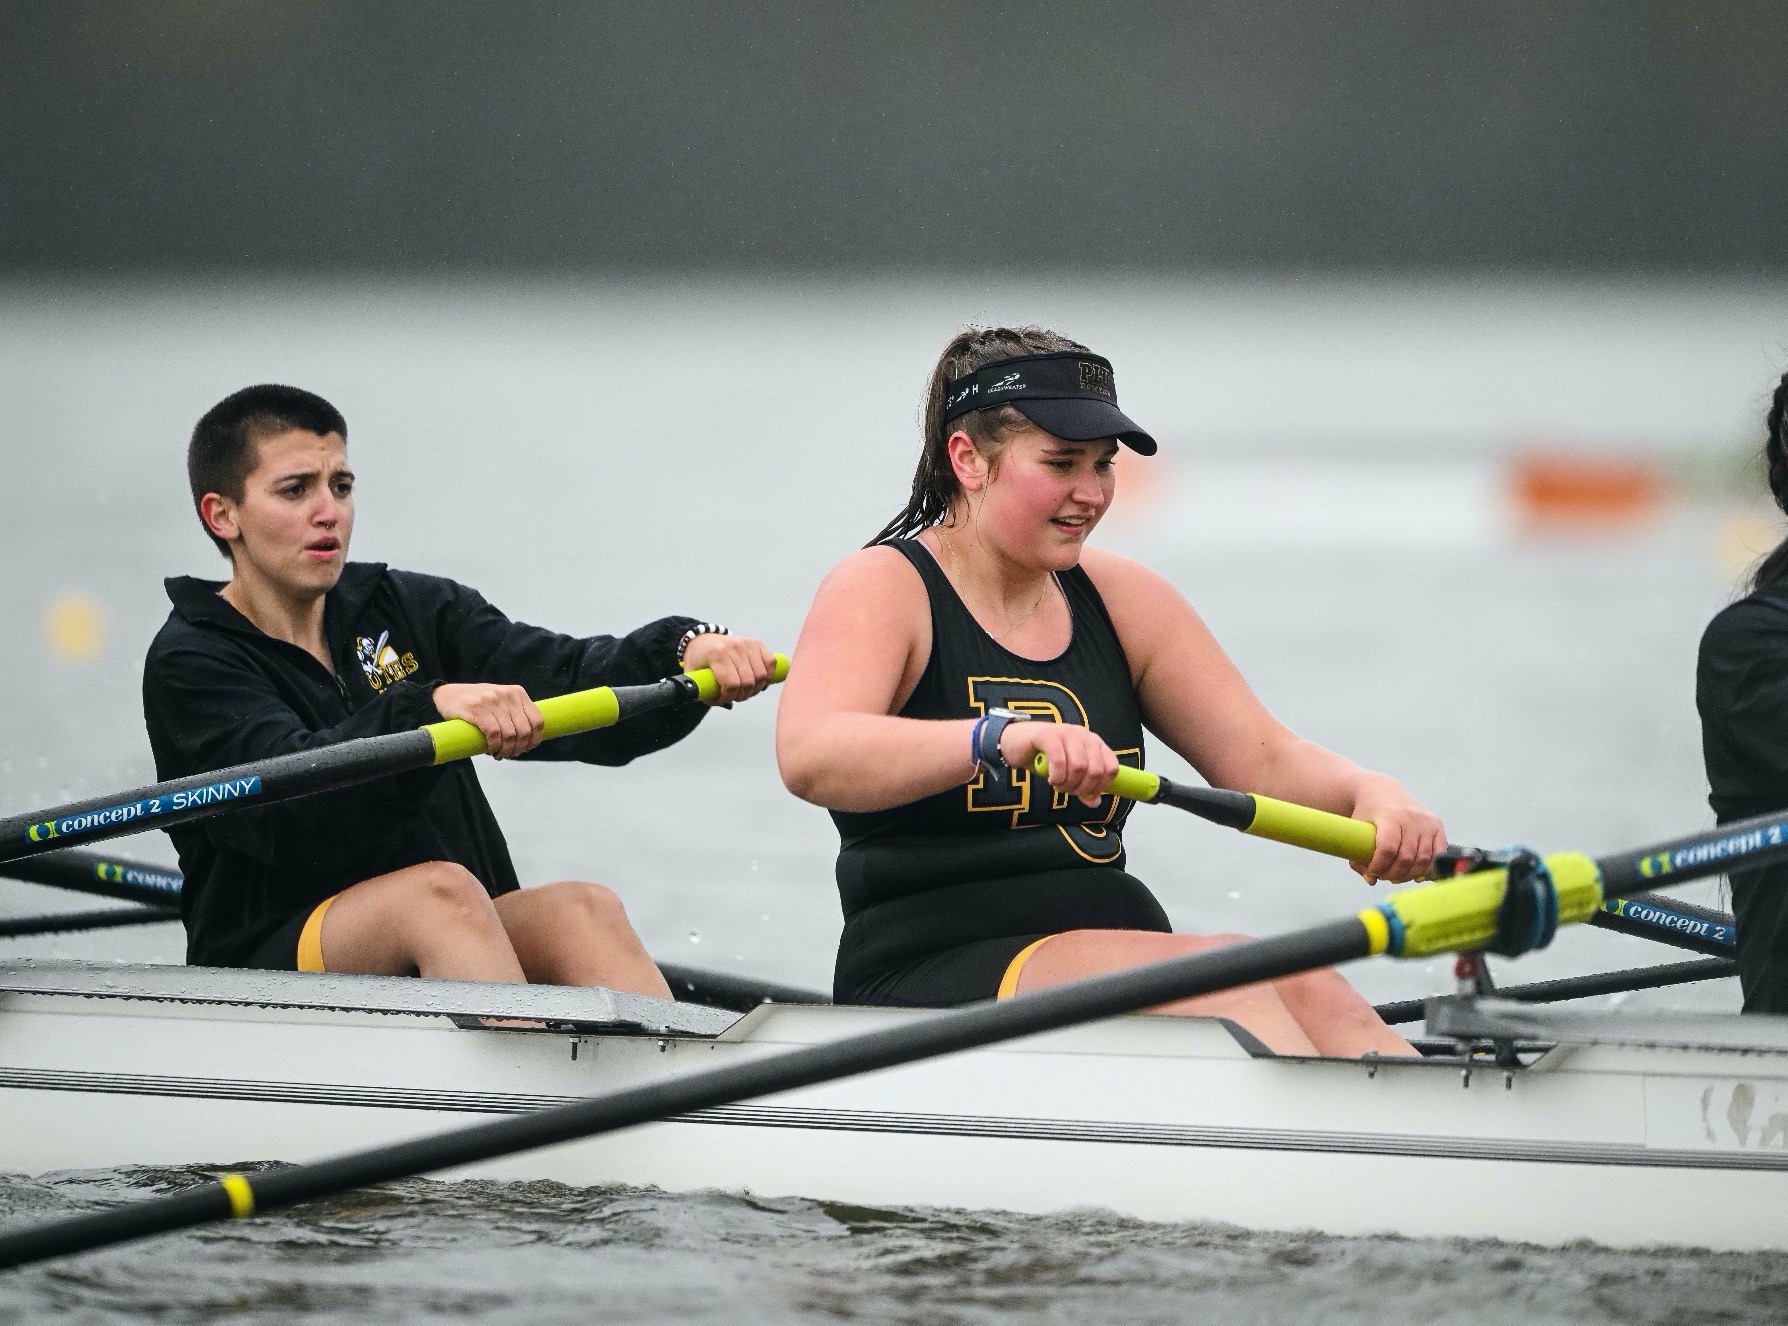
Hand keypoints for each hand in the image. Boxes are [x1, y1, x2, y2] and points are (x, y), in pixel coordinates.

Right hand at [431, 683, 543, 758]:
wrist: (446, 695)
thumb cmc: (476, 703)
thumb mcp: (500, 701)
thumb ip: (514, 713)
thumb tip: (529, 739)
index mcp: (517, 693)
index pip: (537, 721)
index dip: (534, 739)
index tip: (526, 748)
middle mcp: (507, 695)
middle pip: (524, 731)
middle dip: (518, 748)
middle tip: (509, 754)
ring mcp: (492, 700)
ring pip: (510, 735)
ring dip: (506, 751)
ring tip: (499, 754)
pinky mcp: (477, 708)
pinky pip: (494, 734)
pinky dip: (494, 746)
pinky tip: (491, 750)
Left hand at [682, 633, 776, 705]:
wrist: (703, 640)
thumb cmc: (699, 660)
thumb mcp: (694, 676)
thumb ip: (705, 692)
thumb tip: (723, 703)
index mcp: (716, 654)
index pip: (731, 684)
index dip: (730, 697)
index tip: (724, 698)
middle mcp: (733, 647)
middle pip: (748, 682)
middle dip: (742, 695)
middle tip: (735, 696)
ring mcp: (747, 643)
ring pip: (761, 675)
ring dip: (755, 688)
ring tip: (746, 690)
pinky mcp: (756, 643)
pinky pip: (770, 662)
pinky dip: (768, 675)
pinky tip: (759, 681)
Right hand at [1000, 720, 1116, 807]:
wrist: (1016, 742)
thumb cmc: (1045, 758)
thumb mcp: (1069, 773)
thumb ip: (1083, 786)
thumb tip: (1094, 803)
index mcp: (1094, 742)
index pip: (1111, 767)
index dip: (1101, 786)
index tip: (1086, 795)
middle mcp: (1084, 735)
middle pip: (1095, 770)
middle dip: (1082, 788)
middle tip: (1068, 791)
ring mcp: (1066, 732)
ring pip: (1078, 766)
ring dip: (1068, 783)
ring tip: (1058, 785)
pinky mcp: (1048, 735)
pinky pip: (1059, 760)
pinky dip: (1056, 776)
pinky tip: (1051, 778)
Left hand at [1349, 777, 1445, 883]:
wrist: (1383, 792)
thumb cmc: (1367, 814)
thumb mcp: (1356, 830)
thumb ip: (1358, 857)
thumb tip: (1371, 881)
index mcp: (1389, 815)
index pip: (1387, 848)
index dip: (1380, 866)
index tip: (1373, 871)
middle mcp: (1411, 817)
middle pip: (1406, 857)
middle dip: (1394, 873)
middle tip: (1384, 877)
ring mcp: (1426, 821)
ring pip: (1424, 859)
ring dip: (1409, 874)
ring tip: (1397, 876)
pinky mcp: (1437, 825)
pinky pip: (1438, 854)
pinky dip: (1428, 868)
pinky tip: (1415, 874)